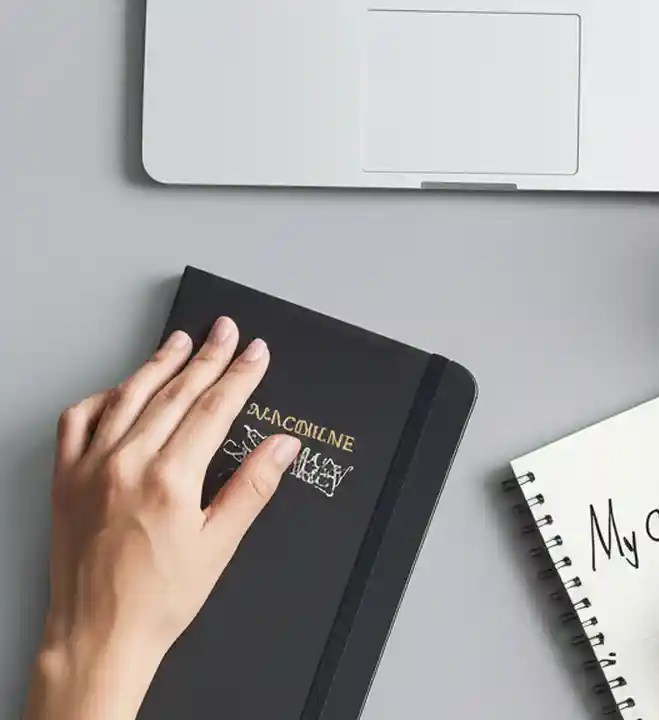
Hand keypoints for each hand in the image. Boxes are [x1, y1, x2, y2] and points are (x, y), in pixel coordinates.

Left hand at [24, 317, 300, 719]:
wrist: (98, 635)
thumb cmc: (157, 601)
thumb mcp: (220, 545)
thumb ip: (252, 487)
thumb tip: (282, 448)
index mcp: (169, 480)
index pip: (213, 408)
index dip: (239, 375)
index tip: (255, 353)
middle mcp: (126, 464)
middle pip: (174, 393)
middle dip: (206, 357)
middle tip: (225, 331)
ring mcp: (90, 468)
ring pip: (128, 396)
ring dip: (157, 364)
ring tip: (179, 342)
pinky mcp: (65, 480)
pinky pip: (78, 421)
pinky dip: (102, 397)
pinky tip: (120, 389)